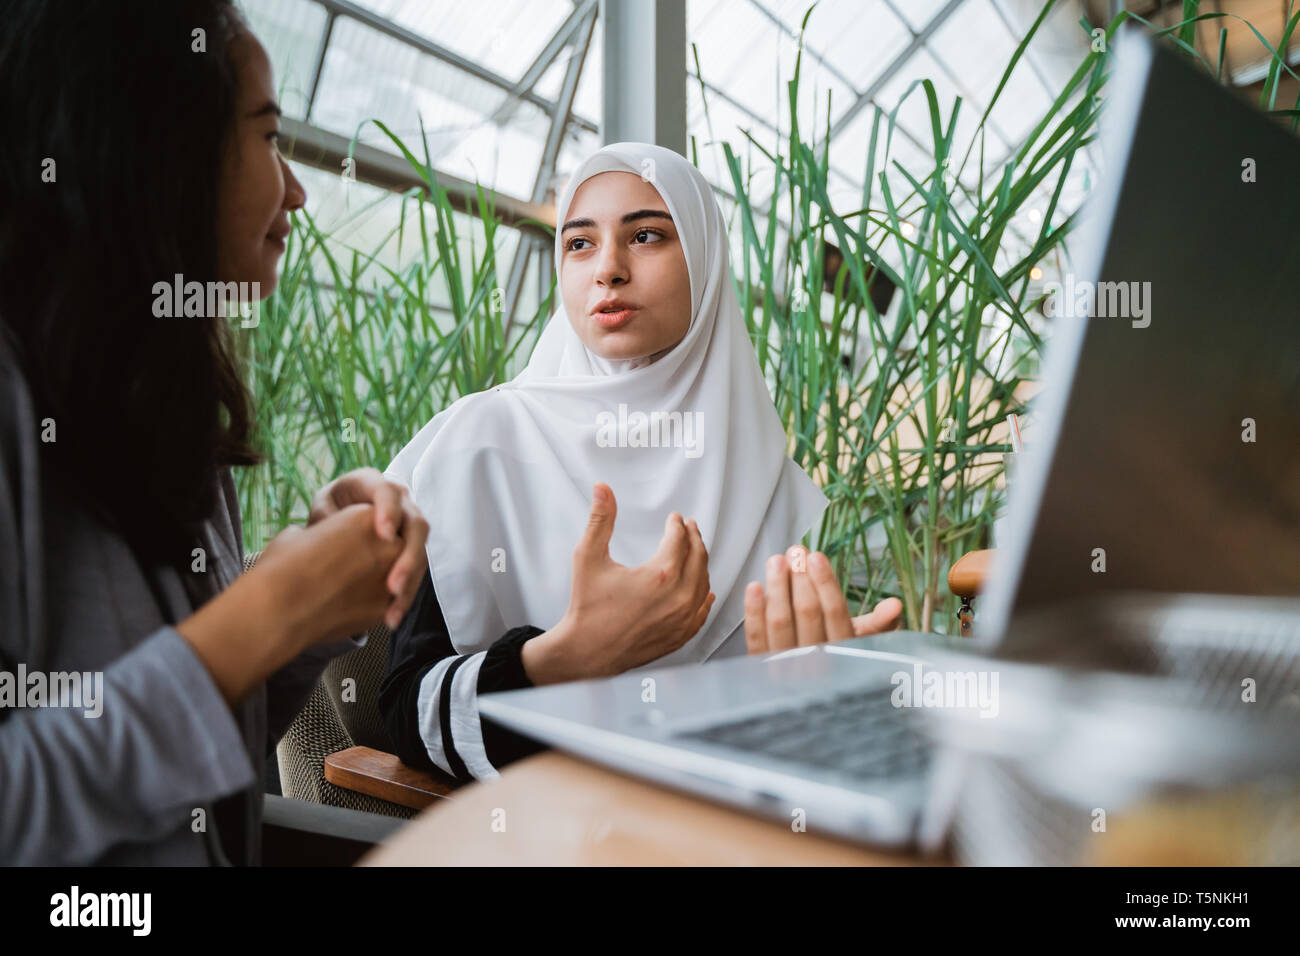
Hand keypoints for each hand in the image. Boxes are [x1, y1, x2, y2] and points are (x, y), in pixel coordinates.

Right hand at [178, 503, 403, 704]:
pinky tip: (352, 608)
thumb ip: (323, 534)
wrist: (277, 609)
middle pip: (396, 548)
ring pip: (400, 577)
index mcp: (367, 515)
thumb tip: (315, 541)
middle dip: (382, 558)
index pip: (379, 522)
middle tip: (354, 571)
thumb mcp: (300, 534)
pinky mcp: (385, 608)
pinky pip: (390, 604)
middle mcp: (387, 544)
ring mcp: (390, 577)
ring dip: (385, 582)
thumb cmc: (282, 567)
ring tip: (350, 591)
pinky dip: (378, 606)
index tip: (348, 548)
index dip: (366, 536)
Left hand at [309, 467, 428, 629]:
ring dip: (410, 583)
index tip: (384, 535)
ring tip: (394, 611)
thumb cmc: (325, 514)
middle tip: (393, 585)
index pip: (388, 492)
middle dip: (408, 557)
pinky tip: (391, 616)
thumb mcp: (321, 510)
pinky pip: (415, 572)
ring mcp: (407, 527)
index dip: (390, 512)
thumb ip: (328, 518)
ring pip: (421, 552)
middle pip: (416, 525)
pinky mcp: (409, 551)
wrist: (334, 526)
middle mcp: (398, 503)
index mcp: (372, 484)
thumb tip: (332, 536)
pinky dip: (405, 596)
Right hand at [522, 483, 714, 684]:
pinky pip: (702, 611)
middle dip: (694, 538)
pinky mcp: (681, 635)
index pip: (680, 538)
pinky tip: (704, 590)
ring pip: (704, 582)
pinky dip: (704, 596)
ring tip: (694, 551)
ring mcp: (682, 618)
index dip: (677, 524)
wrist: (587, 652)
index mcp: (660, 574)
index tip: (674, 518)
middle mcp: (678, 597)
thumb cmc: (587, 608)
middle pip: (698, 557)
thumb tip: (603, 490)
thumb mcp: (589, 557)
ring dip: (701, 563)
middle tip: (689, 527)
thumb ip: (600, 520)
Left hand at [744, 545, 901, 653]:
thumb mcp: (861, 645)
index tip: (816, 556)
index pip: (835, 612)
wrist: (808, 702)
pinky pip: (757, 637)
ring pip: (780, 621)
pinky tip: (754, 587)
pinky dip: (753, 612)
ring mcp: (787, 666)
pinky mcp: (761, 667)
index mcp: (844, 651)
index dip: (825, 582)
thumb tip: (896, 605)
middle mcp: (816, 660)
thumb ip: (878, 625)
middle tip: (795, 552)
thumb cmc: (839, 659)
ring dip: (777, 588)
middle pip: (807, 612)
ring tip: (776, 561)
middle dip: (801, 578)